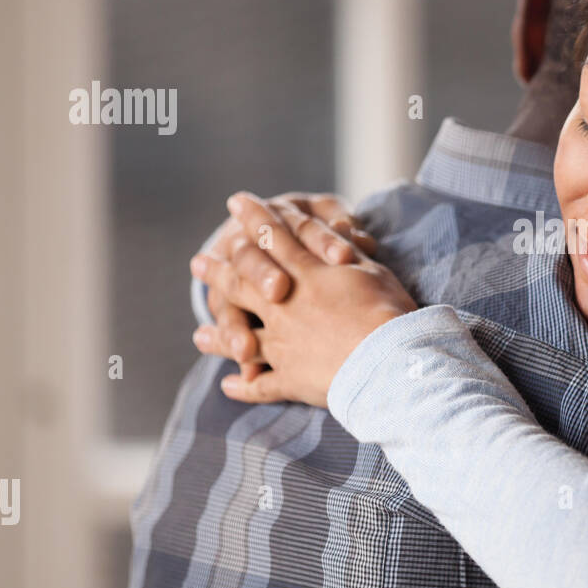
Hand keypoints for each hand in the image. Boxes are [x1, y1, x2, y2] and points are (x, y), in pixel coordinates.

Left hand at [190, 192, 417, 406]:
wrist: (389, 360)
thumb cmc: (387, 310)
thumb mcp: (372, 270)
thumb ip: (348, 252)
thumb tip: (337, 233)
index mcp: (307, 274)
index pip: (274, 237)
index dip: (255, 218)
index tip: (237, 202)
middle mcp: (285, 305)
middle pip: (243, 283)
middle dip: (219, 271)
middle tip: (198, 264)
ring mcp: (283, 343)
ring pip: (243, 336)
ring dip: (220, 335)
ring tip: (199, 337)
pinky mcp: (291, 379)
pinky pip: (262, 385)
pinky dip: (245, 385)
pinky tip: (230, 386)